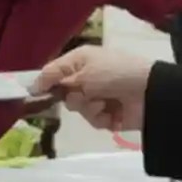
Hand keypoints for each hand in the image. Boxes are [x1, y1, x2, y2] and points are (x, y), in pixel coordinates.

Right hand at [29, 47, 155, 131]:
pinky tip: (112, 112)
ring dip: (89, 108)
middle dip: (74, 97)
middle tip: (85, 93)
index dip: (43, 83)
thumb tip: (32, 85)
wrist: (149, 92)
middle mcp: (86, 77)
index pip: (53, 72)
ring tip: (105, 102)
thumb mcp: (82, 70)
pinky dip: (101, 118)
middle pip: (64, 94)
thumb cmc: (114, 73)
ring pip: (77, 109)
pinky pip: (93, 120)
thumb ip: (54, 77)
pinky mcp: (107, 114)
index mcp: (80, 61)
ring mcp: (97, 96)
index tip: (34, 94)